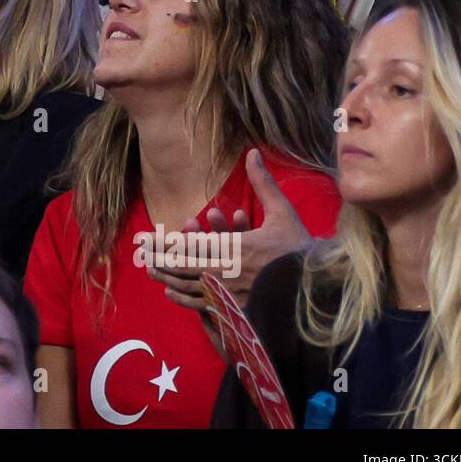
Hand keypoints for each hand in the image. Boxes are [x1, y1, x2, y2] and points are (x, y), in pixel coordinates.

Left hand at [147, 149, 310, 308]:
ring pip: (190, 285)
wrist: (319, 290)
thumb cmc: (301, 250)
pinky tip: (172, 293)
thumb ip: (263, 183)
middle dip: (160, 259)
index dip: (166, 242)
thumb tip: (252, 153)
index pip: (190, 244)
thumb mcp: (283, 212)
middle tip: (141, 254)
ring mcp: (230, 292)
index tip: (146, 239)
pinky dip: (184, 298)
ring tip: (151, 271)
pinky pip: (203, 304)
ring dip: (168, 277)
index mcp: (234, 247)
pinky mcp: (237, 308)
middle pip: (184, 265)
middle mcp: (227, 271)